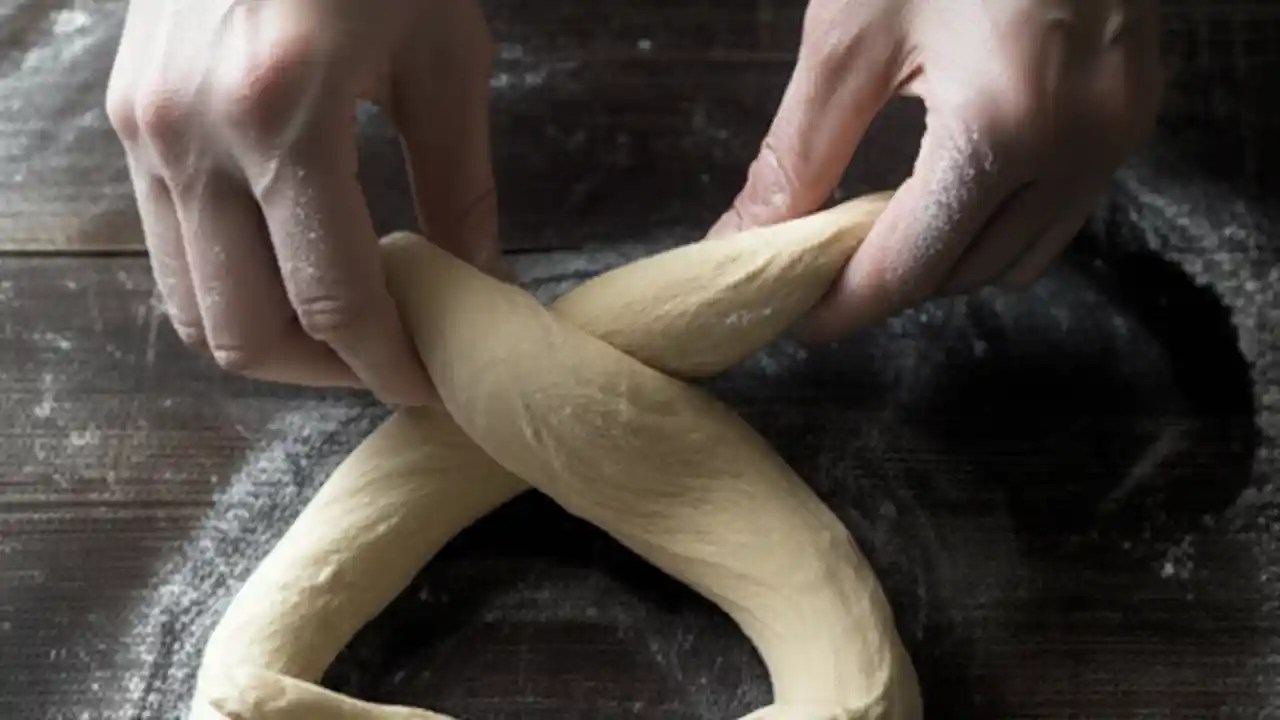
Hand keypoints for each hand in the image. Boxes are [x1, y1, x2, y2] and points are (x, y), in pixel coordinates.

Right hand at [106, 0, 501, 403]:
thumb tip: (480, 287)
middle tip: (391, 363)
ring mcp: (144, 129)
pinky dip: (231, 285)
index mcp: (284, 114)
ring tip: (346, 330)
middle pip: (243, 332)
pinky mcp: (126, 119)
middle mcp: (192, 135)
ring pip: (191, 305)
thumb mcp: (445, 60)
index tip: (431, 388)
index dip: (389, 366)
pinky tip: (291, 269)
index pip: (333, 301)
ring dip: (272, 340)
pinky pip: (167, 248)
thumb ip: (461, 187)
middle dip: (327, 372)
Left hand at [712, 0, 1161, 339]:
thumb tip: (747, 236)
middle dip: (885, 283)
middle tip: (820, 266)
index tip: (793, 318)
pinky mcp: (1132, 114)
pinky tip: (949, 193)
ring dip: (943, 262)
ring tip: (877, 230)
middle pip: (962, 273)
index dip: (842, 307)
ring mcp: (1117, 132)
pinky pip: (1060, 213)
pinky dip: (996, 225)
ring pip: (1019, 258)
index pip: (909, 266)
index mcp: (1002, 123)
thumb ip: (798, 153)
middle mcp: (1077, 144)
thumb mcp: (851, 34)